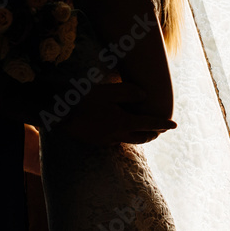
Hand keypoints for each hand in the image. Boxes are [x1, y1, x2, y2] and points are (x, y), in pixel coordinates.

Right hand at [53, 82, 175, 145]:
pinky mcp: (93, 140)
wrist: (55, 111)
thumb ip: (127, 92)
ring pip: (127, 140)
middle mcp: (115, 135)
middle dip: (152, 134)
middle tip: (159, 130)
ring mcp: (103, 140)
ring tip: (142, 130)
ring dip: (137, 136)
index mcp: (121, 122)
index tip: (174, 125)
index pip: (148, 124)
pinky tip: (118, 129)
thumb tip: (144, 95)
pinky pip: (114, 140)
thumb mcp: (106, 90)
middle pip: (140, 138)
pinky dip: (123, 135)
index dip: (162, 124)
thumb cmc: (81, 98)